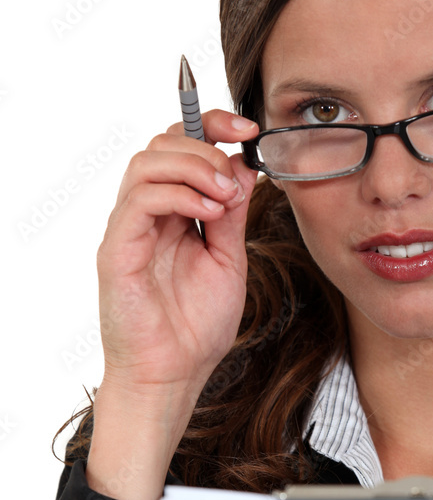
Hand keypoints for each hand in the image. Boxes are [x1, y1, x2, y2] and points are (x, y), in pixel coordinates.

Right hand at [96, 109, 258, 397]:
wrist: (174, 373)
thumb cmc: (196, 326)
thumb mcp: (229, 259)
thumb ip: (233, 214)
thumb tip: (244, 166)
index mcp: (173, 211)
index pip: (182, 145)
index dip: (213, 126)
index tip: (248, 130)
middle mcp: (146, 213)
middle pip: (162, 142)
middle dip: (206, 144)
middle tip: (237, 175)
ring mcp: (129, 228)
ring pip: (147, 161)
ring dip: (194, 167)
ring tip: (226, 197)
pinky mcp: (117, 249)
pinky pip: (139, 199)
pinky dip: (178, 194)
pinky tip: (209, 213)